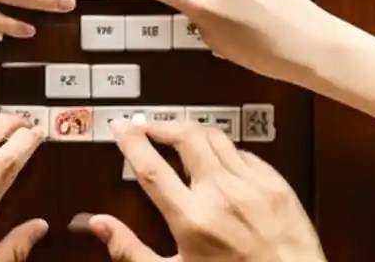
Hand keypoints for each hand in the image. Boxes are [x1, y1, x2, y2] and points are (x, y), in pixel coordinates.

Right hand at [79, 120, 324, 261]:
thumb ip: (132, 250)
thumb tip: (99, 225)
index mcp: (193, 220)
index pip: (152, 168)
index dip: (131, 142)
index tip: (119, 127)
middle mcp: (222, 195)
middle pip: (184, 137)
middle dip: (160, 125)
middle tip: (146, 126)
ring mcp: (251, 185)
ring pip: (214, 136)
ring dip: (191, 131)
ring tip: (178, 135)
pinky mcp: (275, 183)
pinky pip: (243, 152)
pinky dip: (224, 150)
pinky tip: (217, 159)